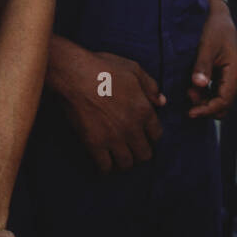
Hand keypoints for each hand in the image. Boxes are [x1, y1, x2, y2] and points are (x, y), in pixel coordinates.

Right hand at [53, 42, 165, 172]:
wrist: (74, 73)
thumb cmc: (103, 68)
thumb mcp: (133, 69)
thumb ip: (150, 86)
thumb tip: (162, 101)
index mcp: (143, 110)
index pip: (156, 135)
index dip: (150, 136)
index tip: (143, 135)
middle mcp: (132, 127)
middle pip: (144, 154)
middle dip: (140, 153)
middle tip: (132, 149)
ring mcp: (113, 137)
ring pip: (126, 164)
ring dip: (124, 162)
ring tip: (118, 158)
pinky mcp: (94, 143)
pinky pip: (105, 166)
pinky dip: (105, 168)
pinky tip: (103, 163)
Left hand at [188, 0, 236, 118]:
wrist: (218, 17)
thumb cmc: (214, 29)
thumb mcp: (206, 46)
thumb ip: (202, 65)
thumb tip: (198, 85)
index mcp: (234, 74)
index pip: (224, 102)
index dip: (207, 110)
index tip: (191, 112)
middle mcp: (234, 80)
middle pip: (222, 107)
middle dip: (205, 107)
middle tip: (188, 95)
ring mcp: (228, 79)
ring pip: (218, 102)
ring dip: (203, 102)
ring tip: (188, 90)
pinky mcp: (221, 77)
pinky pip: (214, 94)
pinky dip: (203, 95)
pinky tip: (192, 87)